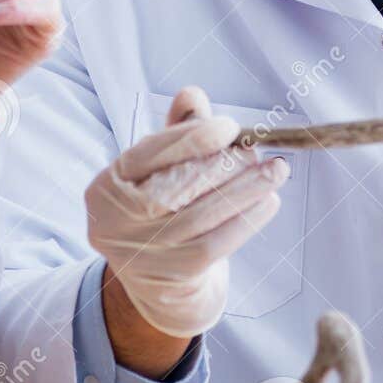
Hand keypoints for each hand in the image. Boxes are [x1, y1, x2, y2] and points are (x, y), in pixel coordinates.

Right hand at [87, 87, 286, 339]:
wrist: (159, 288)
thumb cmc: (160, 216)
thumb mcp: (160, 173)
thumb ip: (176, 133)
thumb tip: (192, 94)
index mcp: (106, 187)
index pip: (148, 153)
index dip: (192, 137)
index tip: (230, 127)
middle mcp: (115, 221)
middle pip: (173, 186)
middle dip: (221, 165)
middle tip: (256, 151)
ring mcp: (141, 252)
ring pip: (200, 214)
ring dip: (244, 189)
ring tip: (275, 171)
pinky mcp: (172, 276)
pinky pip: (215, 243)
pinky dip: (246, 220)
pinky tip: (268, 201)